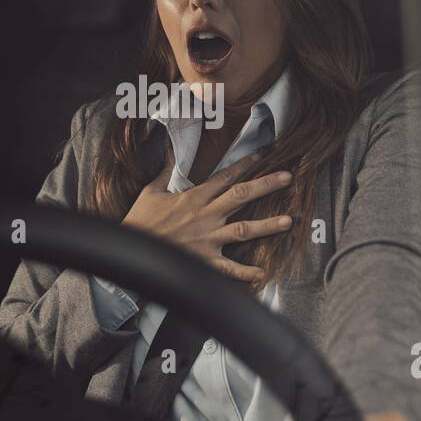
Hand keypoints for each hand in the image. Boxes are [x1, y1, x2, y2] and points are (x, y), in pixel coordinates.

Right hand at [121, 151, 293, 284]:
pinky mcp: (204, 261)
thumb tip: (171, 147)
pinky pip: (229, 268)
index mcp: (194, 197)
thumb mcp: (152, 190)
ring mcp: (207, 239)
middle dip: (266, 185)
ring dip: (267, 226)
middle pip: (242, 196)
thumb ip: (166, 169)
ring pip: (243, 229)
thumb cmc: (140, 221)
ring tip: (288, 221)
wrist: (132, 249)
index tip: (263, 155)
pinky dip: (245, 273)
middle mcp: (206, 216)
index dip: (245, 165)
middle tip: (288, 177)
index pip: (225, 177)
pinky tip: (262, 274)